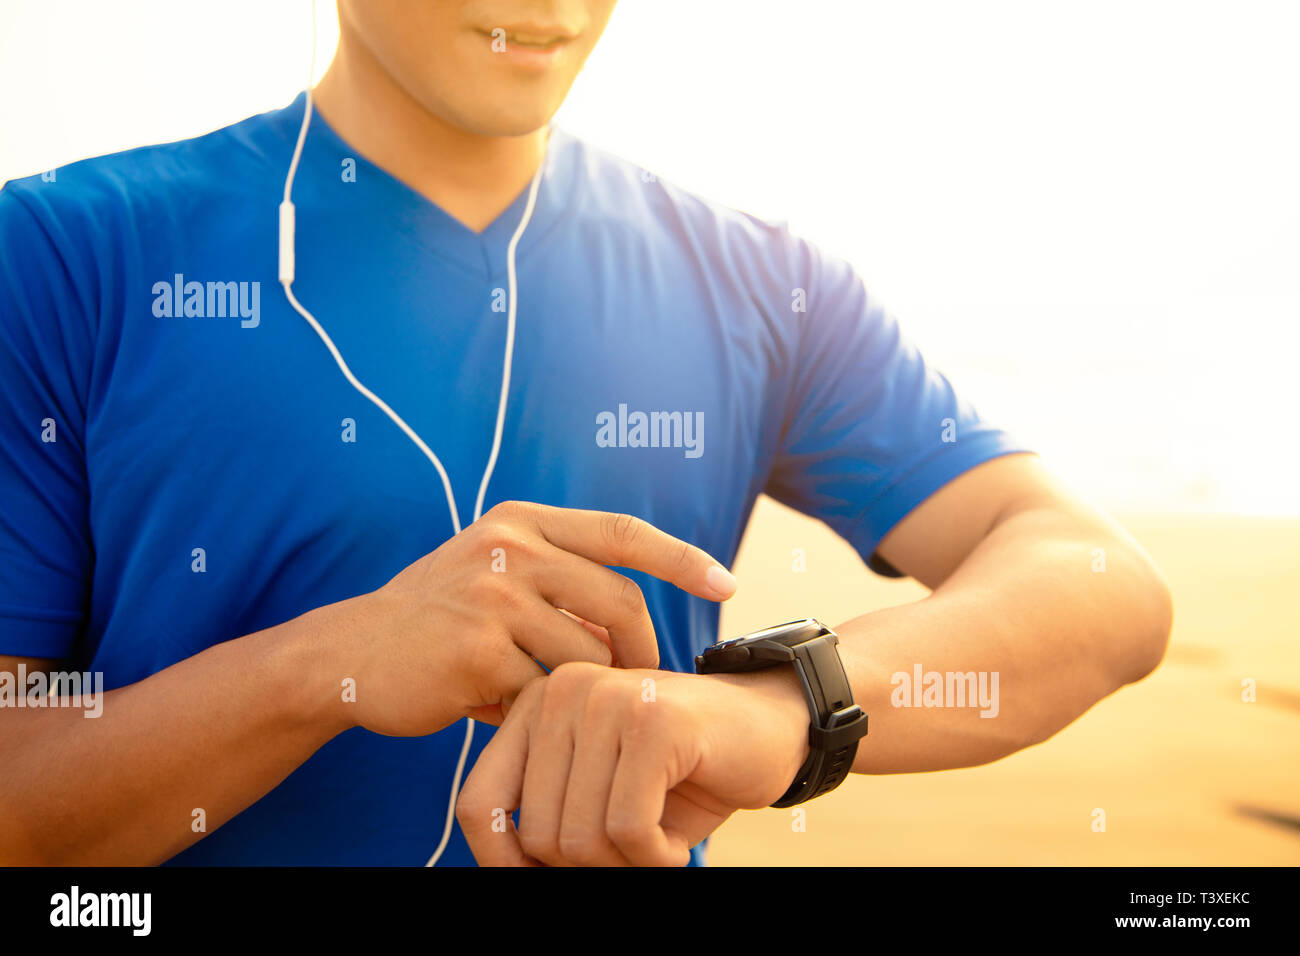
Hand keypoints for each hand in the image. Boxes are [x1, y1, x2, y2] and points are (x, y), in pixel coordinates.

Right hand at [326, 501, 737, 736]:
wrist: (351, 653)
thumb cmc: (437, 618)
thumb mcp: (494, 571)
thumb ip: (557, 578)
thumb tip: (632, 621)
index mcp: (522, 522)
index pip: (623, 531)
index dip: (682, 558)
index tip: (727, 584)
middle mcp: (510, 548)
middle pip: (619, 602)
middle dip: (644, 649)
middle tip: (643, 681)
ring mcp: (493, 598)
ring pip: (586, 655)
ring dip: (592, 689)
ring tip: (576, 706)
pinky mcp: (478, 652)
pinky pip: (544, 692)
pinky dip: (544, 710)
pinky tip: (517, 714)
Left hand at [455, 662, 810, 865]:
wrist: (775, 726)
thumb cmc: (684, 771)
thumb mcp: (599, 797)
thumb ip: (546, 823)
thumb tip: (507, 871)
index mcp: (537, 704)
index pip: (479, 803)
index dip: (503, 863)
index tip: (545, 877)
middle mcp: (563, 690)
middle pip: (538, 835)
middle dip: (590, 868)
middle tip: (635, 852)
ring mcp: (608, 699)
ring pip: (581, 838)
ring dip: (627, 865)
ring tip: (658, 843)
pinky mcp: (653, 722)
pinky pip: (628, 829)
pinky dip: (656, 857)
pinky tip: (678, 844)